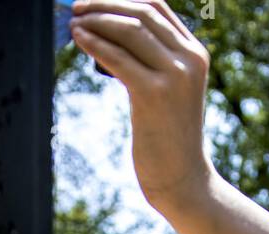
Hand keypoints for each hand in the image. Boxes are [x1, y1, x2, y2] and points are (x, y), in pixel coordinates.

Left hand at [69, 1, 215, 214]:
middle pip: (141, 12)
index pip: (158, 7)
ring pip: (129, 29)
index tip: (96, 1)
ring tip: (73, 22)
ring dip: (96, 20)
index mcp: (195, 54)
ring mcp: (174, 76)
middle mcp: (189, 60)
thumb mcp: (168, 93)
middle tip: (76, 6)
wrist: (183, 180)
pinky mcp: (154, 95)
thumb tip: (108, 37)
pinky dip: (94, 43)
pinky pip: (118, 58)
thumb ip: (150, 63)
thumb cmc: (168, 139)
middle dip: (104, 4)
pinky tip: (79, 38)